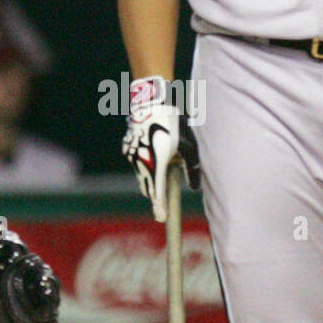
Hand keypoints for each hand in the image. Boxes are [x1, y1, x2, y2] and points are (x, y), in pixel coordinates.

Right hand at [122, 75, 200, 222]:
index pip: (157, 194)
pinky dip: (144, 164)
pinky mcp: (127, 149)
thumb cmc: (172, 124)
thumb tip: (194, 188)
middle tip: (164, 198)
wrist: (149, 103)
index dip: (160, 208)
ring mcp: (132, 157)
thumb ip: (192, 169)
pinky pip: (136, 164)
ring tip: (163, 159)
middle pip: (148, 189)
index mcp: (157, 166)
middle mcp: (141, 164)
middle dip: (155, 194)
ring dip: (151, 177)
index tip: (162, 219)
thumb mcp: (189, 146)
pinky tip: (153, 149)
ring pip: (141, 176)